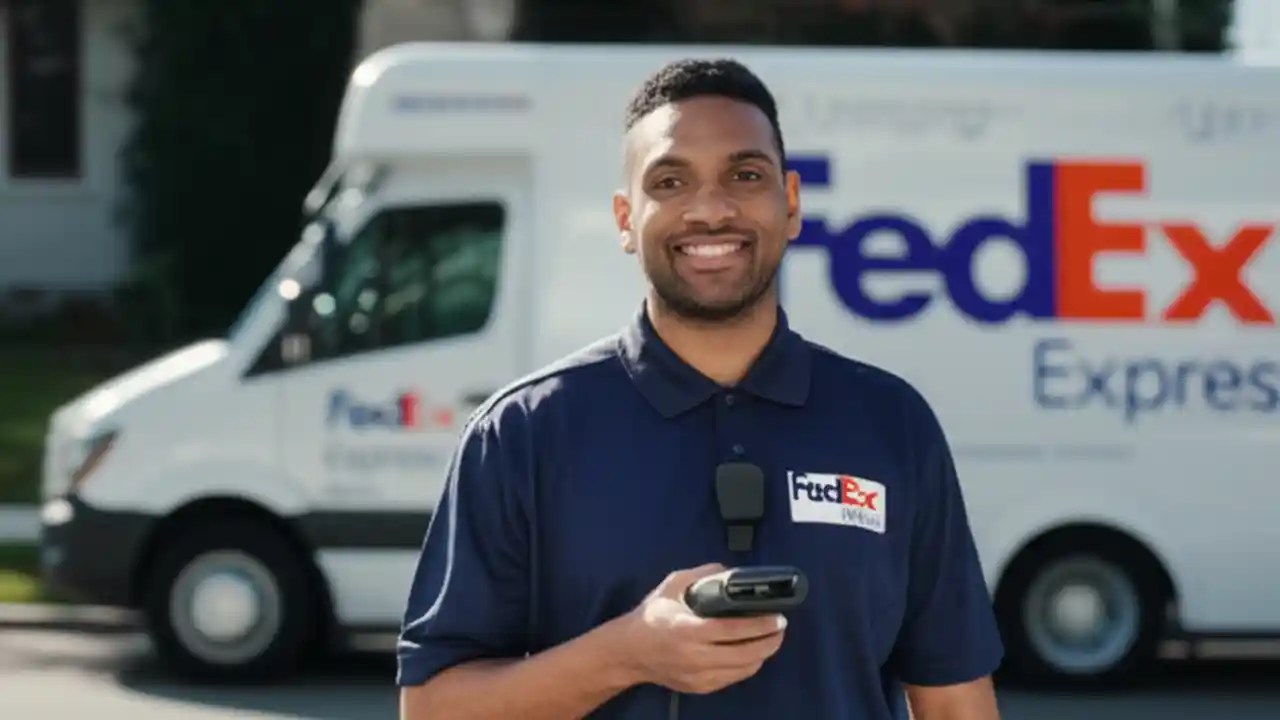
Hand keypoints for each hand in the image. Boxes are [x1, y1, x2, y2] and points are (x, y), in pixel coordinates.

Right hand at [614, 563, 787, 694]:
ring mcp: (699, 676)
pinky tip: (753, 652)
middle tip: (781, 626)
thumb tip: (729, 572)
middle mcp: (695, 657)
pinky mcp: (701, 687)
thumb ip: (702, 575)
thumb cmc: (651, 616)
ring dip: (763, 654)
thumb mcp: (672, 586)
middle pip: (745, 654)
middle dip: (770, 641)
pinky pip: (734, 678)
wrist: (629, 652)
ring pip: (743, 670)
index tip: (777, 616)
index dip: (760, 625)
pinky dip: (748, 665)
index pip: (733, 631)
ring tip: (771, 637)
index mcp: (688, 630)